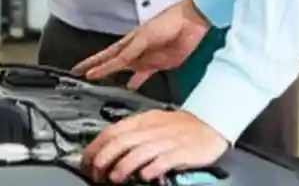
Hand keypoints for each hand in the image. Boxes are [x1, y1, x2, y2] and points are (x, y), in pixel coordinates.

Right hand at [71, 0, 210, 89]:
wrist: (190, 23)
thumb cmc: (167, 22)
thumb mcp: (144, 37)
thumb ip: (131, 52)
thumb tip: (117, 63)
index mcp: (130, 41)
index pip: (108, 55)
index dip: (94, 63)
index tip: (81, 70)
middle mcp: (136, 50)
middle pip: (113, 61)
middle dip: (99, 68)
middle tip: (84, 74)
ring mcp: (147, 57)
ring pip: (127, 68)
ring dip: (115, 74)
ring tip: (103, 82)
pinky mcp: (160, 63)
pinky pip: (145, 74)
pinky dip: (137, 80)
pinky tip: (131, 86)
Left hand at [80, 110, 229, 182]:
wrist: (211, 124)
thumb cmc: (180, 127)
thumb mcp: (153, 124)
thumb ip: (132, 134)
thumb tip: (107, 147)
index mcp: (144, 120)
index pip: (113, 130)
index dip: (96, 146)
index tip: (87, 160)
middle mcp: (154, 129)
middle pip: (123, 141)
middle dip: (105, 158)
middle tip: (97, 172)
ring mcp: (168, 140)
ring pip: (140, 151)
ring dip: (124, 165)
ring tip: (115, 177)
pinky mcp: (183, 152)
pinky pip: (164, 159)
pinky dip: (152, 168)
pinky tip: (144, 176)